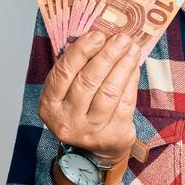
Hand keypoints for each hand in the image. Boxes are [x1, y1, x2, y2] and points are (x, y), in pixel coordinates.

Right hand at [37, 31, 141, 165]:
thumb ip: (78, 68)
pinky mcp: (113, 135)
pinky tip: (134, 67)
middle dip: (107, 56)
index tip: (98, 35)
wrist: (96, 150)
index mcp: (50, 105)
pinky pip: (125, 103)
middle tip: (121, 38)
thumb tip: (101, 37)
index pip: (63, 73)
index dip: (81, 52)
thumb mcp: (69, 92)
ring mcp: (89, 131)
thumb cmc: (82, 110)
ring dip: (123, 66)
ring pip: (108, 92)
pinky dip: (131, 81)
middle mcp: (66, 120)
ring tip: (132, 48)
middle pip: (88, 82)